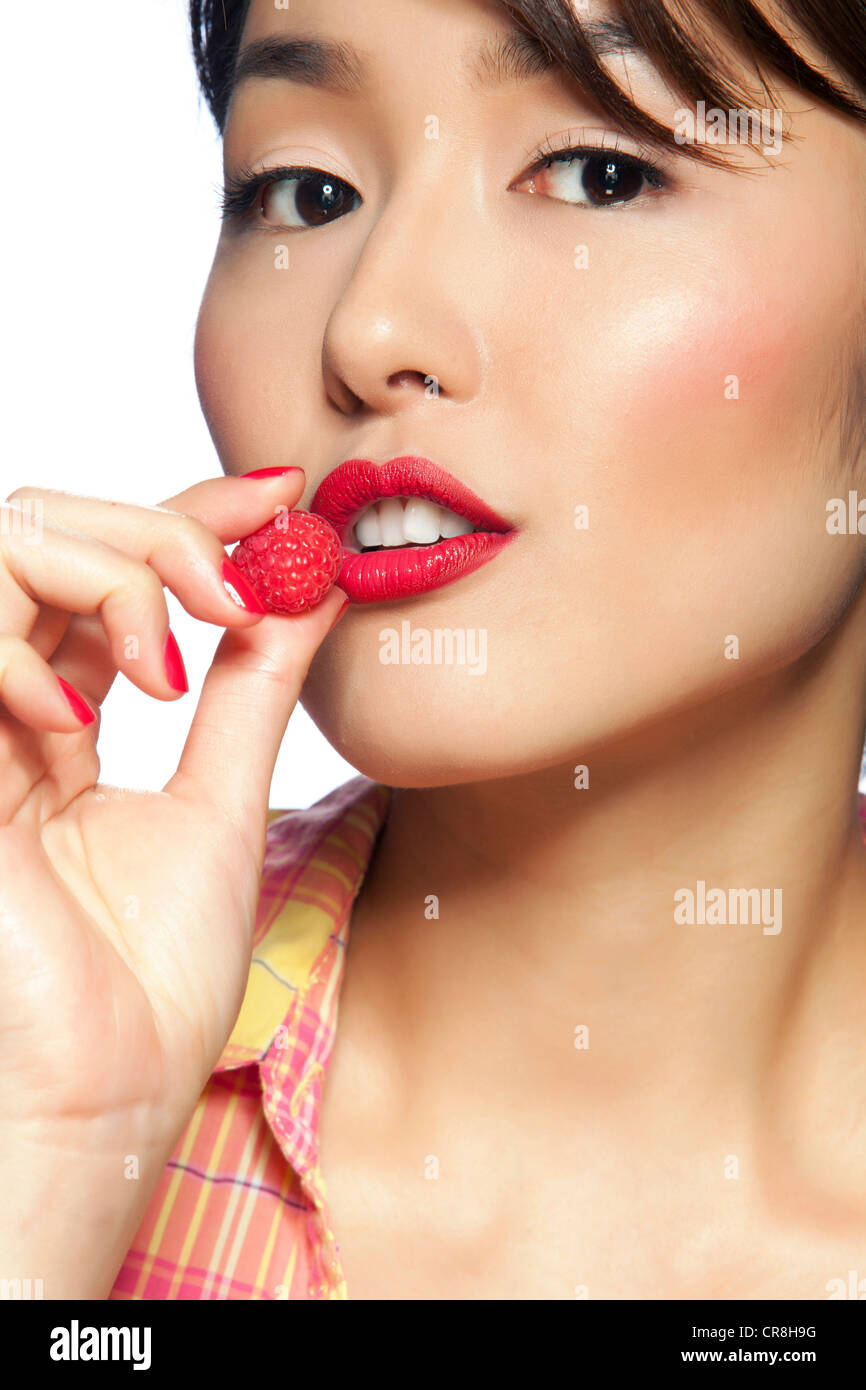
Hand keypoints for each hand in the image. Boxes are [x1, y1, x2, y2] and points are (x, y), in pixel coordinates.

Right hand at [0, 471, 346, 1292]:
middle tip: (245, 581)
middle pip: (49, 531)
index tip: (282, 496)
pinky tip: (82, 721)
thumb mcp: (222, 800)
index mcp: (69, 716)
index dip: (190, 510)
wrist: (105, 1091)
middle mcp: (9, 708)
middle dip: (159, 527)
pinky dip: (20, 651)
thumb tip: (310, 586)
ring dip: (107, 569)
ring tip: (179, 652)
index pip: (113, 565)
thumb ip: (249, 687)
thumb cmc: (152, 975)